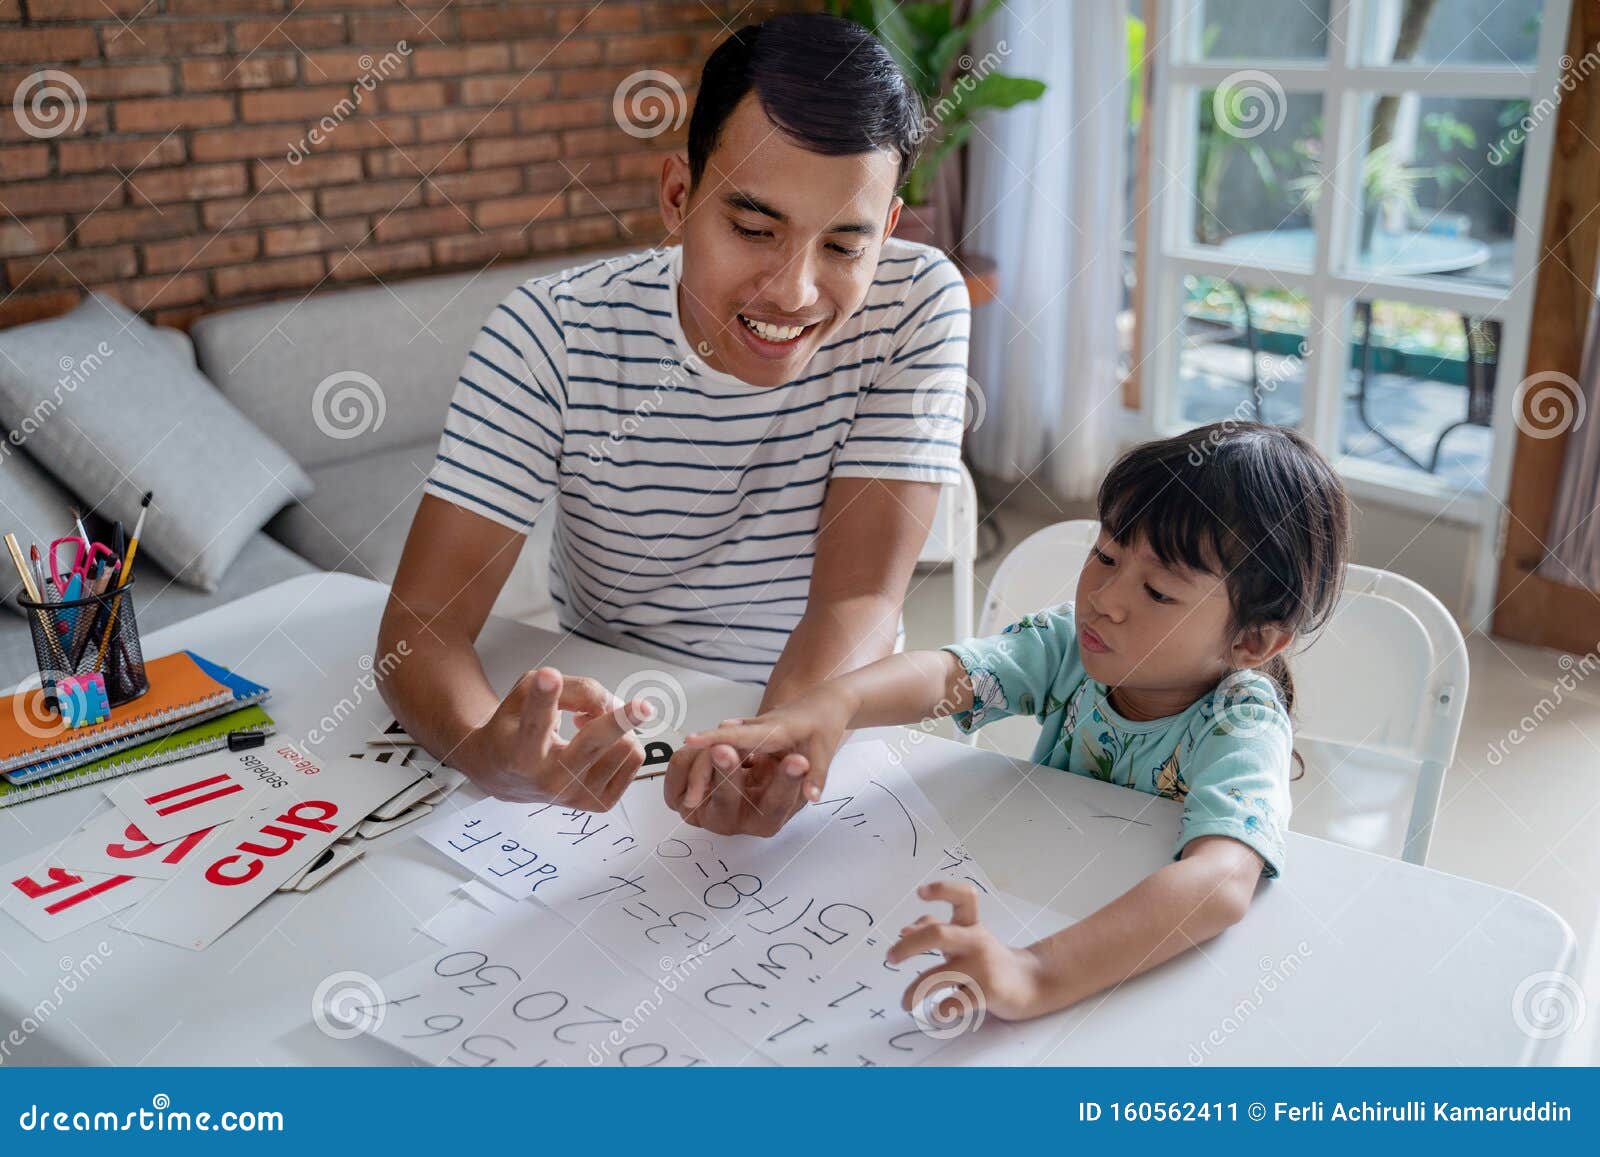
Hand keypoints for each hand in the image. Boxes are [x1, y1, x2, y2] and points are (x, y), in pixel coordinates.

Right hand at [458, 666, 651, 808]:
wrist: (507, 777)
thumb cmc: (514, 730)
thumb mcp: (525, 696)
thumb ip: (565, 689)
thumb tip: (607, 702)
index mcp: (520, 751)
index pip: (535, 721)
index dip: (543, 696)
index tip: (548, 677)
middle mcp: (547, 779)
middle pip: (592, 742)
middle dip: (619, 721)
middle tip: (644, 706)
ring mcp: (575, 796)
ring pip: (623, 746)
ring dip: (614, 725)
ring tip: (588, 724)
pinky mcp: (598, 804)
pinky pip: (633, 760)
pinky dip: (621, 743)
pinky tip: (598, 744)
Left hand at [662, 746, 806, 836]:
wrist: (745, 776)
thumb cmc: (771, 773)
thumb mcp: (789, 766)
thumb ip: (795, 767)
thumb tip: (801, 763)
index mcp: (766, 821)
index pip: (777, 802)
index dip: (787, 780)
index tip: (798, 760)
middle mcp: (733, 824)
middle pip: (727, 798)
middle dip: (726, 771)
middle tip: (724, 748)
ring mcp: (702, 816)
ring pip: (699, 774)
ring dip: (708, 751)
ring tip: (726, 742)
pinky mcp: (679, 801)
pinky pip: (679, 766)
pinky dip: (693, 750)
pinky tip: (707, 748)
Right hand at [677, 686, 854, 807]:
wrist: (824, 701)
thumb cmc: (824, 724)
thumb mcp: (826, 749)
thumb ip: (817, 774)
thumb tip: (812, 797)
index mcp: (775, 729)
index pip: (743, 735)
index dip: (716, 739)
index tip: (690, 742)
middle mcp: (757, 727)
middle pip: (722, 744)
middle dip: (703, 768)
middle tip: (689, 801)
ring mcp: (749, 730)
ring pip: (719, 745)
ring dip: (702, 768)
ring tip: (687, 800)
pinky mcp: (746, 735)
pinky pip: (722, 745)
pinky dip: (707, 761)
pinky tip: (693, 783)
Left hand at [886, 882, 1048, 1023]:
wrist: (1031, 984)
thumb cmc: (989, 959)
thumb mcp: (966, 938)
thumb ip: (937, 929)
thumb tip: (904, 931)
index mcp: (971, 925)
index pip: (963, 896)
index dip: (942, 889)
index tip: (920, 893)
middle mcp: (976, 941)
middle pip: (938, 934)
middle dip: (909, 946)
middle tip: (891, 957)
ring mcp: (982, 967)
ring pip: (939, 975)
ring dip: (915, 990)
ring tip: (905, 1002)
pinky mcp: (988, 992)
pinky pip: (955, 1002)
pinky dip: (940, 1009)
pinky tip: (936, 1012)